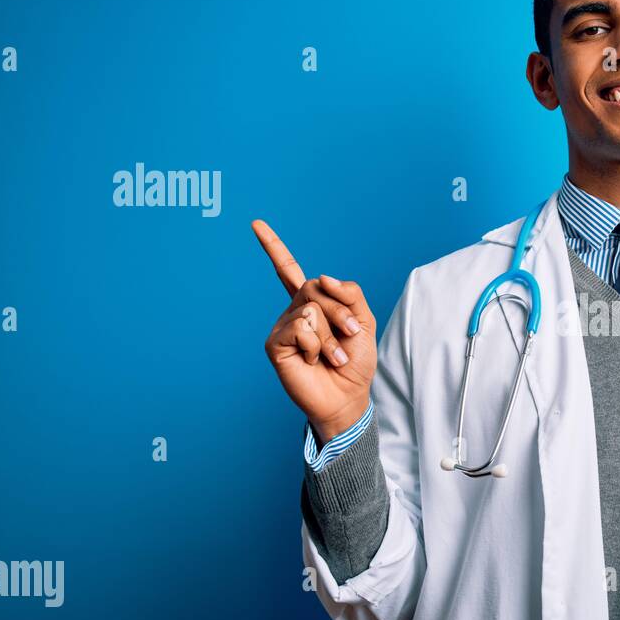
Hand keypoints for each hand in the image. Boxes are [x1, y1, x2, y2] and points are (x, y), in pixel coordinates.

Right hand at [253, 219, 378, 442]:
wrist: (348, 396)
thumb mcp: (363, 322)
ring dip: (331, 336)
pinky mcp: (275, 343)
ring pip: (311, 309)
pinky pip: (299, 327)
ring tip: (332, 357)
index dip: (273, 247)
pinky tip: (312, 360)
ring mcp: (283, 325)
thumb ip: (350, 294)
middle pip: (316, 287)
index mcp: (313, 303)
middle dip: (341, 312)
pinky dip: (315, 345)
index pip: (289, 269)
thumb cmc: (355, 362)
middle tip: (349, 336)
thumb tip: (323, 277)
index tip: (255, 224)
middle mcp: (294, 310)